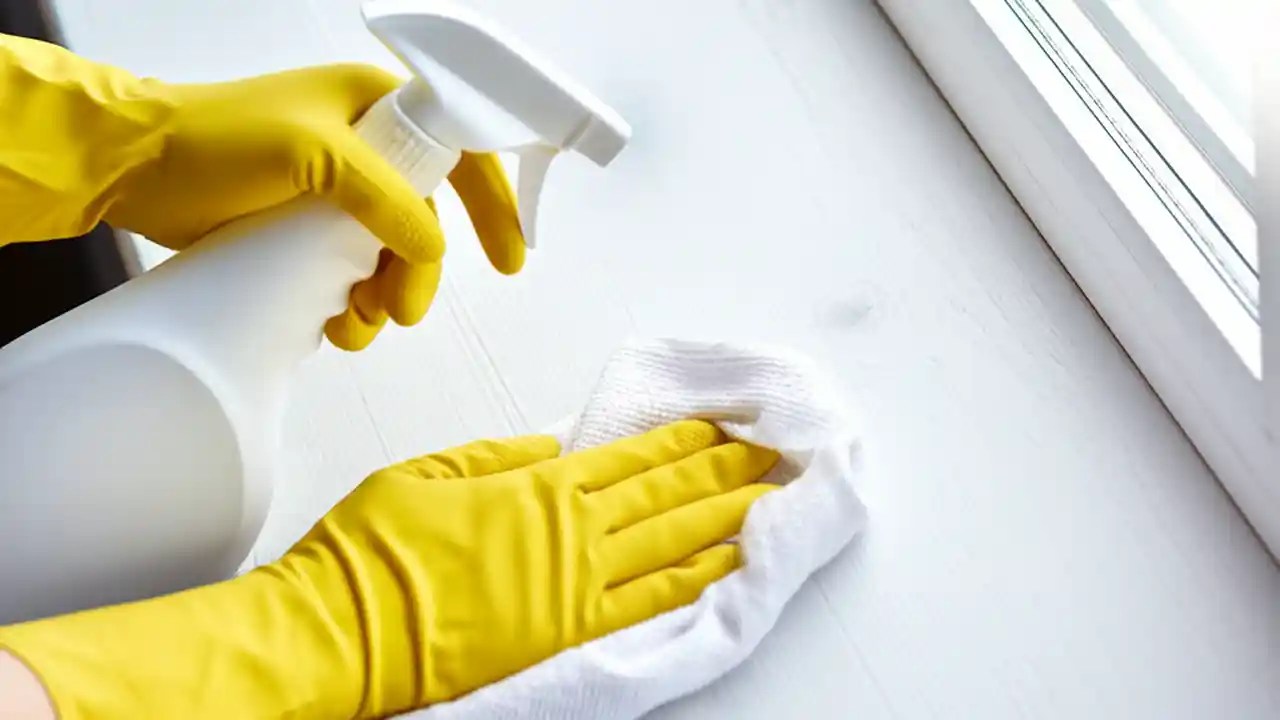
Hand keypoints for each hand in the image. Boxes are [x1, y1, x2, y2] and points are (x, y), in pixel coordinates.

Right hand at [0, 421, 778, 718]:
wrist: (346, 627)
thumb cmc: (374, 548)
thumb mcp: (430, 472)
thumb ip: (500, 458)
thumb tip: (554, 446)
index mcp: (536, 483)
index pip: (631, 455)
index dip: (683, 438)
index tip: (722, 422)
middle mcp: (570, 529)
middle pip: (667, 492)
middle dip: (724, 467)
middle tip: (772, 450)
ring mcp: (576, 582)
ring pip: (673, 540)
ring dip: (728, 514)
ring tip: (772, 495)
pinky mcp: (570, 630)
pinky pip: (653, 599)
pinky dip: (698, 576)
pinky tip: (731, 561)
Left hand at [104, 64, 524, 350]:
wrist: (132, 169)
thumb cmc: (218, 142)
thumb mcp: (313, 155)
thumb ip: (383, 198)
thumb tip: (434, 246)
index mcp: (375, 108)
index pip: (461, 151)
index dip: (493, 203)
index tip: (510, 259)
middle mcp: (365, 149)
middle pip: (426, 221)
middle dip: (421, 273)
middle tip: (402, 311)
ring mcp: (334, 195)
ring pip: (388, 257)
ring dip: (384, 298)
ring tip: (355, 325)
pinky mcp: (302, 232)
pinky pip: (348, 275)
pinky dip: (350, 305)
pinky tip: (334, 325)